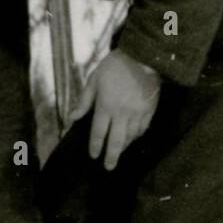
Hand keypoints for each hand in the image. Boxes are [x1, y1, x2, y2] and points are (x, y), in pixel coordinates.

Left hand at [70, 50, 161, 170]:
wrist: (145, 55)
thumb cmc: (116, 65)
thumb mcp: (95, 79)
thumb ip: (84, 101)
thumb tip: (72, 117)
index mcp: (106, 106)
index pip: (98, 133)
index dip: (95, 146)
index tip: (93, 156)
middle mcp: (122, 113)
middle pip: (116, 141)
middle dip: (111, 156)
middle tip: (109, 167)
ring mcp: (138, 112)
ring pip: (130, 137)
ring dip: (124, 147)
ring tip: (119, 153)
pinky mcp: (150, 109)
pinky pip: (143, 128)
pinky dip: (137, 136)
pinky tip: (133, 139)